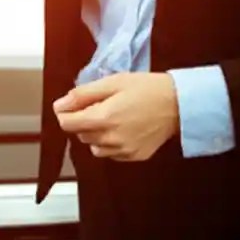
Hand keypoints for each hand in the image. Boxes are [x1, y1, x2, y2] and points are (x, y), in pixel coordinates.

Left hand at [54, 72, 179, 161]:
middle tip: (100, 106)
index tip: (72, 105)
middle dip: (83, 120)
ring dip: (96, 134)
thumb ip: (82, 95)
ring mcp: (124, 151)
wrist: (180, 104)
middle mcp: (111, 139)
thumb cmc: (146, 88)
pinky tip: (123, 129)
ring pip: (94, 146)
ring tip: (113, 118)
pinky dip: (110, 143)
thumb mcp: (112, 83)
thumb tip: (59, 105)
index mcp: (104, 118)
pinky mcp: (135, 157)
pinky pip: (110, 153)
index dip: (65, 113)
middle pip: (79, 134)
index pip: (66, 124)